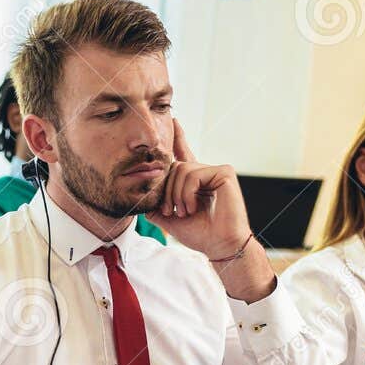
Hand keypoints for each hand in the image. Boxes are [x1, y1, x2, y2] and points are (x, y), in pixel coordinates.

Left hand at [143, 121, 273, 300]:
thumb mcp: (168, 217)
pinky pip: (194, 174)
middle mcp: (205, 172)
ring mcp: (216, 170)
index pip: (183, 154)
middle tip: (172, 211)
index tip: (174, 120)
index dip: (178, 137)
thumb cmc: (199, 234)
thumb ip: (155, 203)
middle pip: (173, 168)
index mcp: (194, 181)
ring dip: (177, 195)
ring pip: (182, 170)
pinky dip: (188, 193)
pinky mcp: (224, 172)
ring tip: (185, 211)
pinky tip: (193, 207)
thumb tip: (139, 194)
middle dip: (167, 192)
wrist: (218, 245)